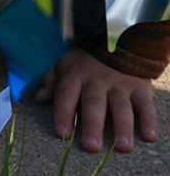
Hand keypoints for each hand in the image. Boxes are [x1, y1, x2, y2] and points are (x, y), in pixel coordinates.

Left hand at [34, 46, 157, 151]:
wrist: (115, 41)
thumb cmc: (84, 61)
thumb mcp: (62, 63)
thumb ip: (50, 79)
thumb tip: (39, 97)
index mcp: (75, 75)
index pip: (66, 94)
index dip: (63, 113)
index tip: (62, 132)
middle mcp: (97, 81)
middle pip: (94, 104)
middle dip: (92, 125)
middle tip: (91, 146)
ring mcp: (119, 85)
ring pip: (121, 106)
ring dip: (122, 126)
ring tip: (122, 146)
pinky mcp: (139, 88)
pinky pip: (145, 104)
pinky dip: (148, 120)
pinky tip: (148, 135)